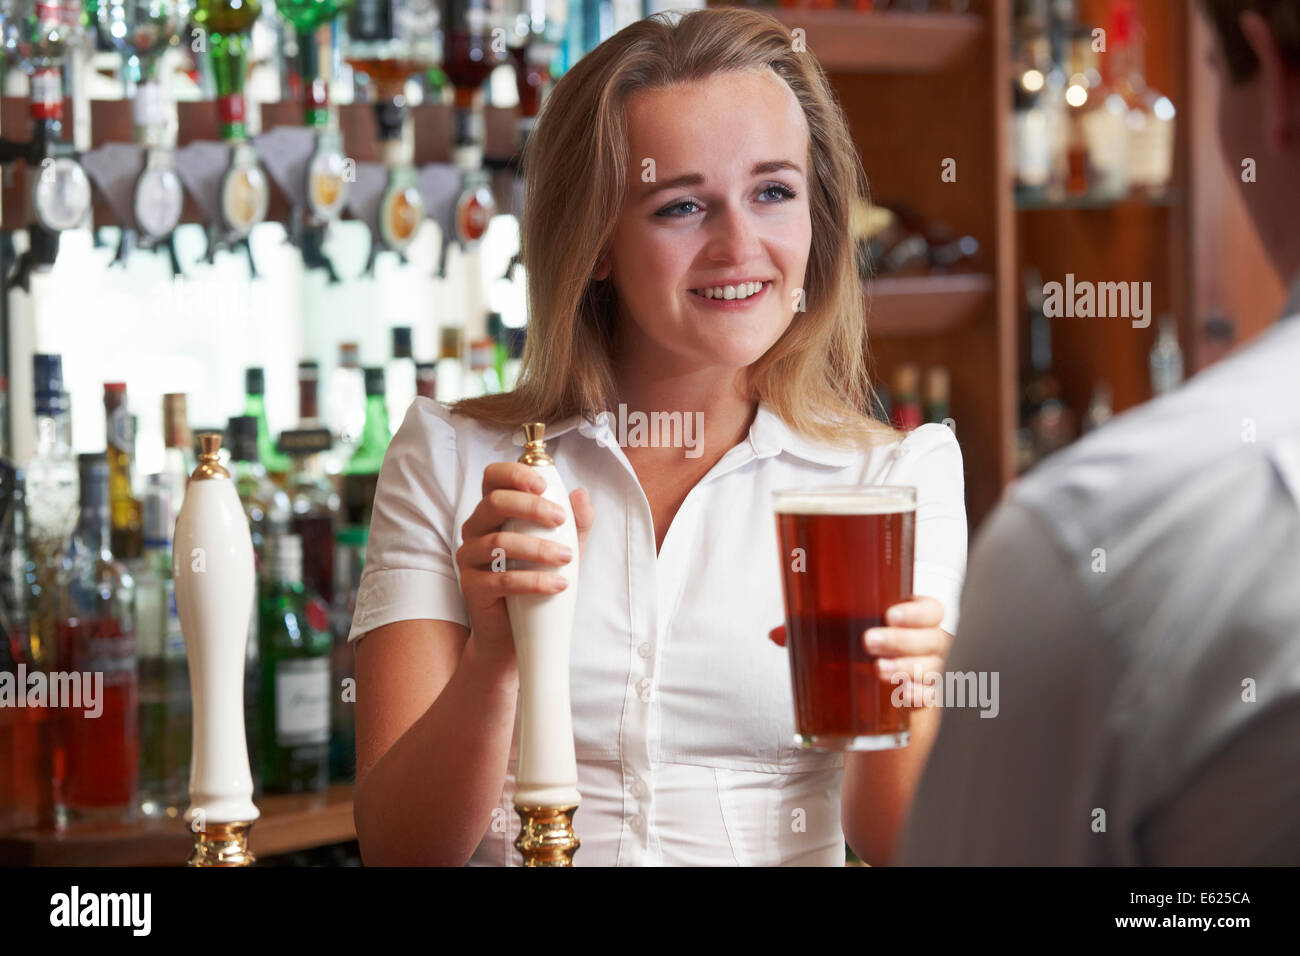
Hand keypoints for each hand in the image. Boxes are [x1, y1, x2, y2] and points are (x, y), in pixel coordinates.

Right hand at [456, 462, 595, 669]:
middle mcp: (475, 530)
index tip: (543, 485)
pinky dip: (534, 581)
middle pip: (493, 503)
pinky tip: (558, 585)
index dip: (514, 473)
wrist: (515, 635)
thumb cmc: (538, 582)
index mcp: (494, 512)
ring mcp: (469, 558)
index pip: (492, 478)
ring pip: (498, 543)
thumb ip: (576, 523)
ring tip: (566, 558)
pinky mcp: (472, 588)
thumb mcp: (564, 548)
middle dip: (530, 507)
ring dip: (537, 548)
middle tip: (560, 519)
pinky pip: (502, 580)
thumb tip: (581, 494)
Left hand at [767, 596, 951, 708]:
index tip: (889, 614)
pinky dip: (916, 695)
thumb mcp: (841, 634)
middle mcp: (927, 642)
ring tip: (878, 669)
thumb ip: (812, 628)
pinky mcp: (925, 696)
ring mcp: (929, 670)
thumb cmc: (862, 649)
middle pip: (930, 638)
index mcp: (912, 618)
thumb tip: (776, 634)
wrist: (877, 691)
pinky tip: (900, 695)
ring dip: (905, 668)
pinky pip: (930, 696)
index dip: (915, 612)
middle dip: (900, 640)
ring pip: (930, 667)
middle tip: (868, 642)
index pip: (930, 610)